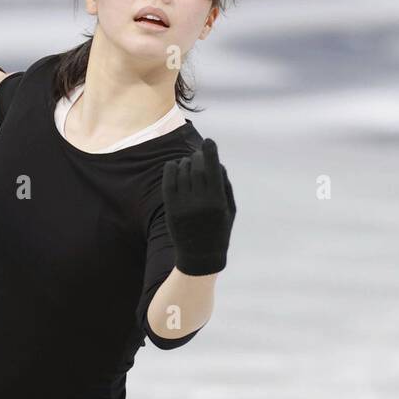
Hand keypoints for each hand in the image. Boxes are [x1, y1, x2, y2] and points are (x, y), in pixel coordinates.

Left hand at [162, 138, 235, 275]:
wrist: (199, 256)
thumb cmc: (219, 229)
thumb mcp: (229, 208)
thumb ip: (224, 184)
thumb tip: (216, 162)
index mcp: (217, 201)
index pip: (213, 169)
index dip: (210, 152)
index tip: (209, 142)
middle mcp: (199, 202)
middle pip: (196, 167)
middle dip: (198, 157)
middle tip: (199, 156)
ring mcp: (183, 206)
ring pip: (182, 171)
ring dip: (185, 162)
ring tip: (188, 165)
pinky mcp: (171, 209)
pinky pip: (168, 180)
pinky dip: (171, 169)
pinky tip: (174, 166)